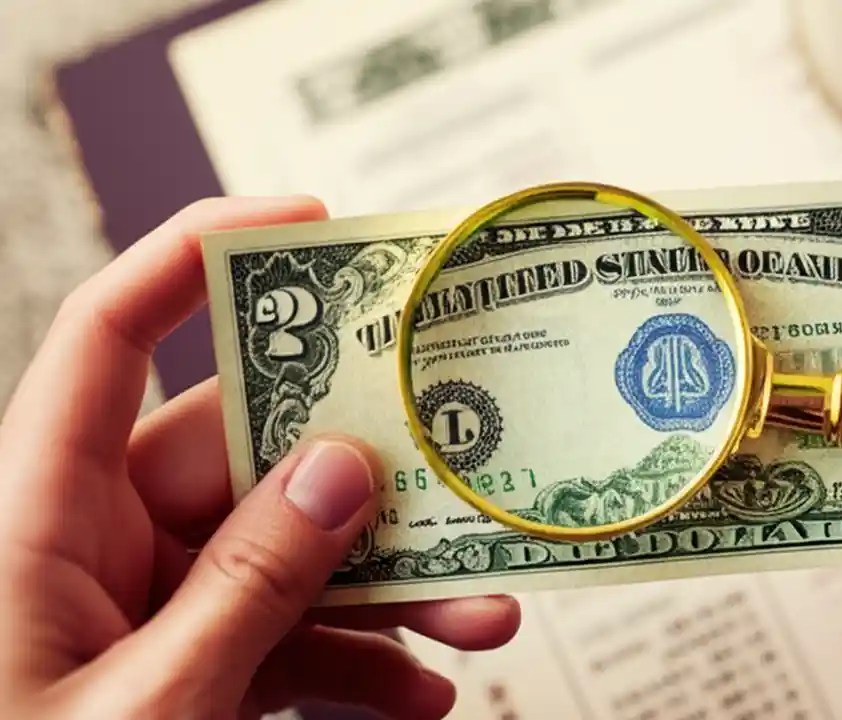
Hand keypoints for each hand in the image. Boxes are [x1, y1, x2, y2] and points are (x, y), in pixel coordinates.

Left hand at [0, 197, 519, 718]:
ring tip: (483, 623)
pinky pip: (285, 636)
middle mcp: (97, 537)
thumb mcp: (147, 707)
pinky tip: (421, 696)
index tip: (312, 222)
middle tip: (474, 488)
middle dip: (373, 485)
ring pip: (289, 554)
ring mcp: (148, 602)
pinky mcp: (185, 663)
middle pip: (252, 458)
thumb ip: (247, 587)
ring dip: (392, 589)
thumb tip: (341, 469)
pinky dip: (357, 664)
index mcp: (39, 513)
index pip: (111, 336)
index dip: (199, 256)